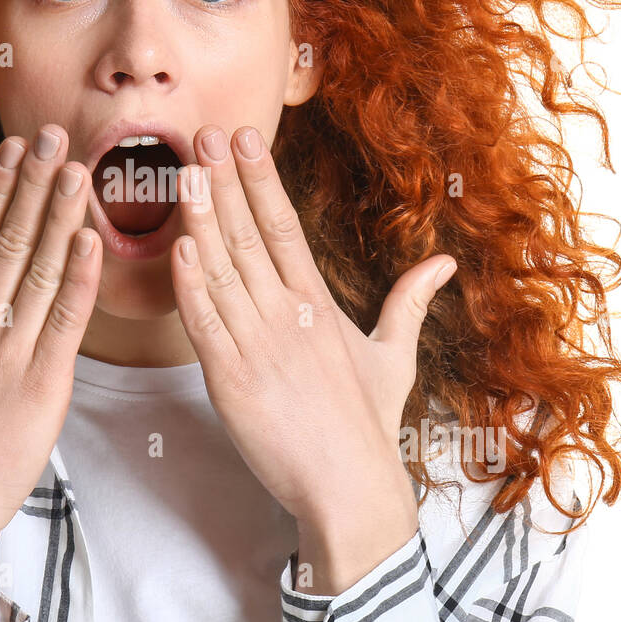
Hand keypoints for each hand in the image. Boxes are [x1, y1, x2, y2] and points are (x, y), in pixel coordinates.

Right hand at [0, 124, 100, 616]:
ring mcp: (8, 356)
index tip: (16, 149)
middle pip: (10, 242)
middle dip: (35, 186)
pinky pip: (65, 322)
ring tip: (81, 171)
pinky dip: (81, 280)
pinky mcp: (43, 387)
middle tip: (58, 137)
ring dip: (62, 218)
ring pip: (40, 273)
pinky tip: (94, 240)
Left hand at [170, 124, 456, 588]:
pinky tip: (177, 247)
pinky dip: (190, 284)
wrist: (351, 489)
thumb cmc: (368, 425)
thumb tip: (444, 262)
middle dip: (223, 181)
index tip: (243, 138)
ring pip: (221, 269)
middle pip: (248, 234)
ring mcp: (259, 344)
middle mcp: (288, 314)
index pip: (284, 225)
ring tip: (183, 171)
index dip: (261, 179)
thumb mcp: (394, 355)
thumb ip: (409, 302)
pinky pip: (205, 323)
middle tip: (202, 132)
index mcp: (319, 303)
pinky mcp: (231, 380)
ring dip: (199, 218)